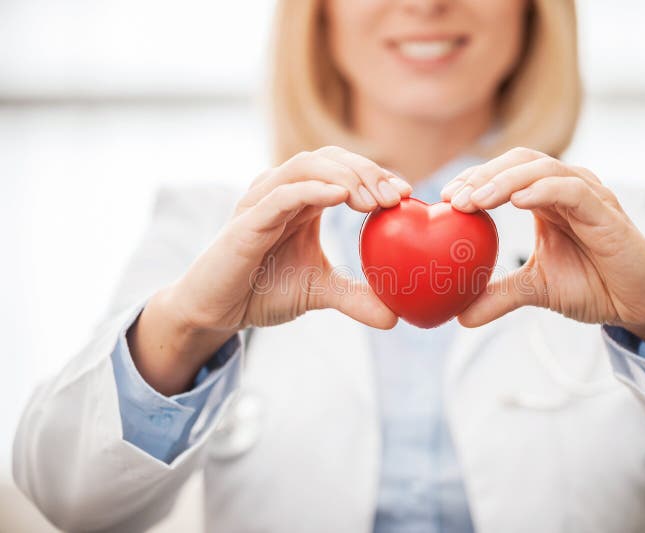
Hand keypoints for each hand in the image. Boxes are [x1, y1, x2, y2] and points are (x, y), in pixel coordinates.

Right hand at [130, 146, 411, 393]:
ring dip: (345, 177)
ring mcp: (262, 202)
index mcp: (302, 200)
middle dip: (367, 172)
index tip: (406, 195)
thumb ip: (355, 296)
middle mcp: (282, 191)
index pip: (344, 170)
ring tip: (372, 200)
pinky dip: (311, 190)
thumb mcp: (319, 291)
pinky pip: (280, 195)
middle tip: (395, 197)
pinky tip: (340, 197)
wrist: (216, 310)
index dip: (376, 175)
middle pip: (329, 158)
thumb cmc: (261, 290)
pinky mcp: (246, 222)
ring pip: (305, 166)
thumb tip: (394, 316)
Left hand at [440, 147, 644, 362]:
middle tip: (453, 199)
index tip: (445, 200)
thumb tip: (460, 317)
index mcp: (547, 200)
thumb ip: (499, 295)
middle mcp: (567, 189)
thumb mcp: (536, 289)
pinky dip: (543, 190)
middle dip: (483, 176)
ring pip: (544, 168)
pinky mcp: (608, 213)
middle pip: (520, 160)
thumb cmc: (594, 286)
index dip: (475, 179)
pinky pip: (573, 190)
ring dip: (504, 181)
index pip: (506, 172)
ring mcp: (589, 197)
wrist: (640, 305)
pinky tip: (517, 201)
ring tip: (476, 200)